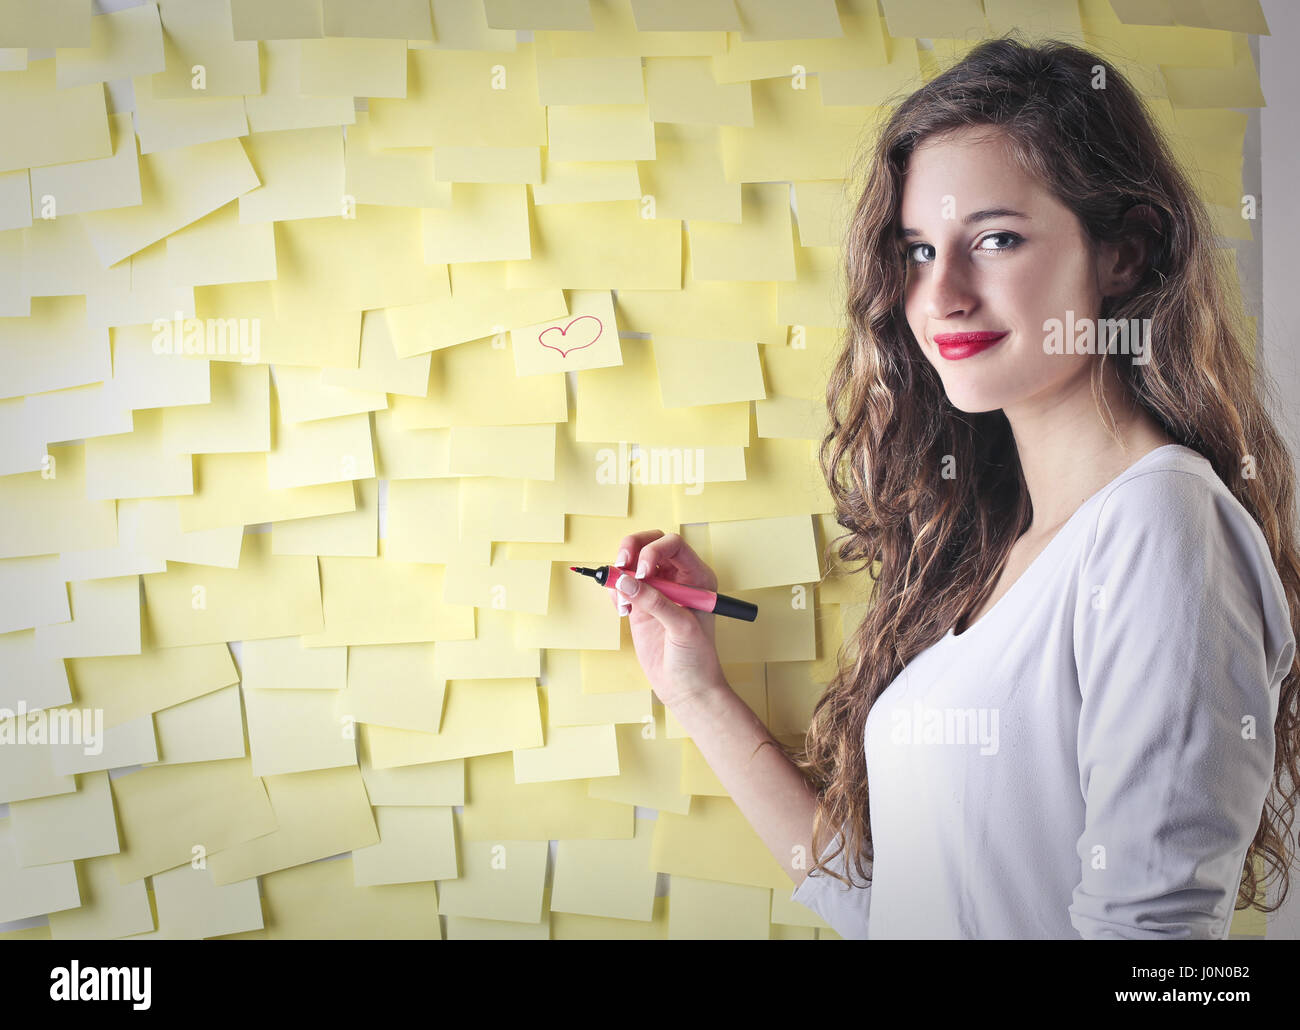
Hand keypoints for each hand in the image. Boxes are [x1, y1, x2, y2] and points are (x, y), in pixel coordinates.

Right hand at [608, 530, 729, 709]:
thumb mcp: (682, 628)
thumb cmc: (697, 659)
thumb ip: (656, 602)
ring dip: (620, 575)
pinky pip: (620, 585)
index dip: (653, 550)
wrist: (686, 688)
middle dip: (631, 550)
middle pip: (649, 544)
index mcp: (696, 576)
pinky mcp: (640, 605)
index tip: (640, 572)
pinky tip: (623, 611)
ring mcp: (656, 591)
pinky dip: (615, 592)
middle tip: (620, 567)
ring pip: (631, 562)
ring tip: (624, 602)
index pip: (673, 545)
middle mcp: (677, 578)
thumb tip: (626, 582)